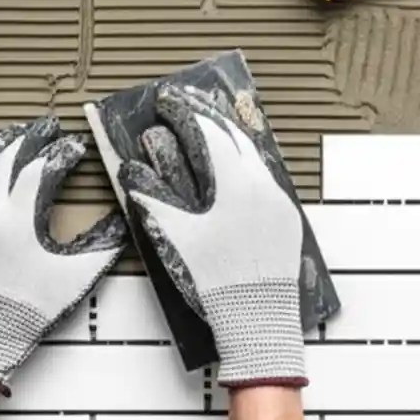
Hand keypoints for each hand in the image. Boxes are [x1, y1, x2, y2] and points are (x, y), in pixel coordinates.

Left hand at [0, 117, 126, 393]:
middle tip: (43, 129)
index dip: (58, 153)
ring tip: (10, 139)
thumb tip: (123, 225)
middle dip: (26, 139)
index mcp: (18, 219)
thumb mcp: (76, 274)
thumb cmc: (30, 306)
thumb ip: (103, 245)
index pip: (38, 169)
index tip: (73, 147)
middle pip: (4, 160)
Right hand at [120, 88, 306, 387]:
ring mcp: (282, 202)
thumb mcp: (177, 237)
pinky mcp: (290, 219)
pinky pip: (270, 182)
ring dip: (234, 143)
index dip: (186, 114)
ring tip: (212, 134)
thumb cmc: (215, 279)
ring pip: (258, 158)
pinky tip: (237, 173)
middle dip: (212, 121)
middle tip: (190, 110)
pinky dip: (250, 170)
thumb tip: (130, 175)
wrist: (258, 317)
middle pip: (239, 139)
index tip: (169, 101)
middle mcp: (265, 186)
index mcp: (238, 184)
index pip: (211, 134)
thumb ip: (153, 199)